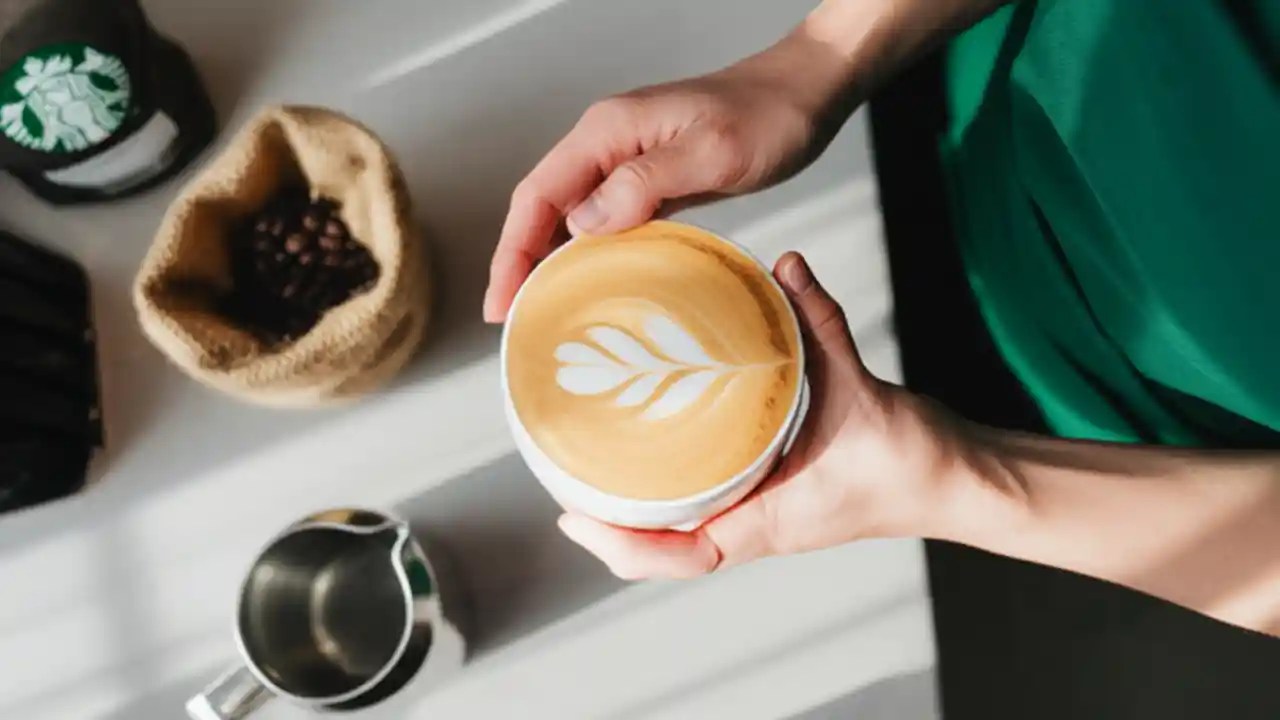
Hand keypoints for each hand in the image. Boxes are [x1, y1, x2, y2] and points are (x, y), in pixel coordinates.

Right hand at [483, 27, 858, 321]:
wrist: (803, 95)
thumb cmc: (767, 116)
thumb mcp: (710, 151)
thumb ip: (645, 182)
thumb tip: (584, 223)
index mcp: (608, 132)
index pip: (539, 195)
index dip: (512, 251)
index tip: (501, 300)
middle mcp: (607, 144)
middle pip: (543, 208)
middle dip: (519, 263)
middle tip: (512, 321)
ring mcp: (627, 162)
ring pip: (570, 218)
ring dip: (550, 263)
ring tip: (540, 313)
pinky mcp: (650, 180)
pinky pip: (605, 221)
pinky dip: (587, 255)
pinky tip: (590, 286)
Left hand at [557, 252, 969, 578]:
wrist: (957, 479)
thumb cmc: (912, 463)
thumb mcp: (862, 391)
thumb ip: (823, 327)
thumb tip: (789, 267)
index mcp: (770, 520)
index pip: (684, 556)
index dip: (623, 545)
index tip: (573, 519)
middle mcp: (758, 522)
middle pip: (667, 542)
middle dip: (615, 521)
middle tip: (566, 474)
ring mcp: (765, 509)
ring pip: (686, 519)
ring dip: (640, 501)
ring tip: (594, 455)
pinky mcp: (777, 485)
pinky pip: (713, 488)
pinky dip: (679, 472)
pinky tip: (658, 433)